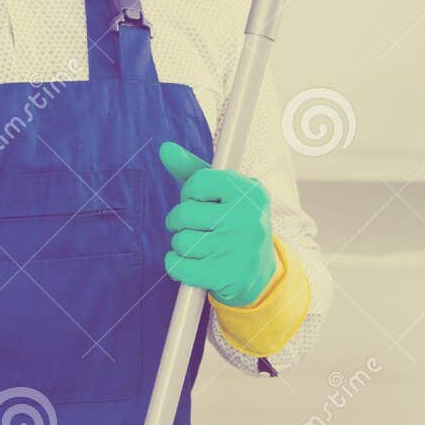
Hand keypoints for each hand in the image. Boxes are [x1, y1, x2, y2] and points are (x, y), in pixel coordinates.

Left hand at [159, 141, 277, 306]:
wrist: (259, 273)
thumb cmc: (234, 225)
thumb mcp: (221, 194)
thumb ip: (192, 170)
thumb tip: (165, 149)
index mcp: (250, 192)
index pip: (198, 182)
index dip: (190, 193)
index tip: (201, 202)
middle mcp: (248, 219)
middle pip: (184, 213)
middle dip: (180, 222)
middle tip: (196, 227)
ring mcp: (237, 248)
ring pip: (180, 241)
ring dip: (180, 245)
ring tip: (199, 246)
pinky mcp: (225, 275)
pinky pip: (178, 265)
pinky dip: (175, 264)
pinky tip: (189, 263)